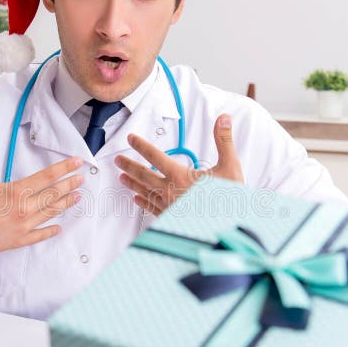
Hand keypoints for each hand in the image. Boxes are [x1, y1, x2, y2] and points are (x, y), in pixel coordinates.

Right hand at [0, 119, 83, 261]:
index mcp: (15, 192)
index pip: (46, 177)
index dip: (64, 168)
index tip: (77, 162)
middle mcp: (22, 210)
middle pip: (53, 195)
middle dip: (69, 185)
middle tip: (82, 178)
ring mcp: (21, 227)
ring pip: (49, 214)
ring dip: (64, 204)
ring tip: (77, 197)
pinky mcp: (16, 241)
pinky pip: (38, 236)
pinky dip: (49, 231)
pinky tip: (58, 228)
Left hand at [114, 113, 243, 215]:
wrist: (228, 227)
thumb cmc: (230, 199)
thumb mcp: (230, 166)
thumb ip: (224, 141)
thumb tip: (223, 119)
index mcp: (181, 176)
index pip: (155, 157)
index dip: (141, 146)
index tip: (131, 139)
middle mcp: (170, 191)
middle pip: (144, 175)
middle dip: (129, 166)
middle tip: (117, 160)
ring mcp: (169, 206)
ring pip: (145, 192)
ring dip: (133, 183)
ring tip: (122, 178)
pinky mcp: (172, 218)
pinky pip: (152, 208)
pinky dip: (143, 202)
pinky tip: (137, 199)